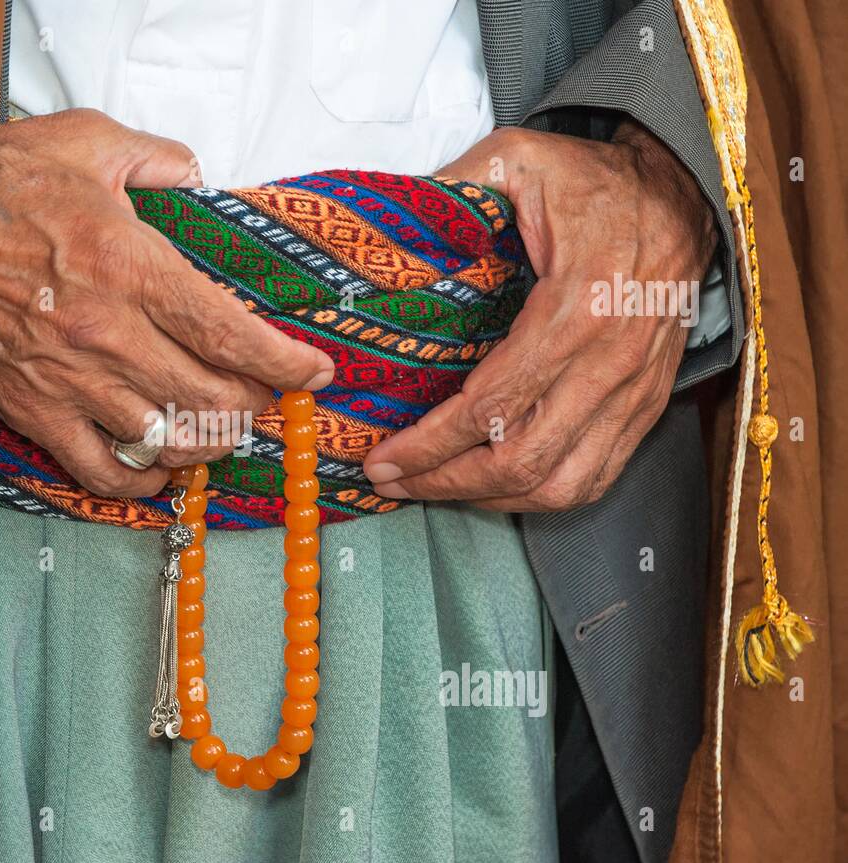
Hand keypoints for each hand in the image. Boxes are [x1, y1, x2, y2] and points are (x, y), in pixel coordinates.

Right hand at [0, 109, 333, 497]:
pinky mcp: (35, 410)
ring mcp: (71, 380)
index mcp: (131, 267)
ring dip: (209, 441)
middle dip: (254, 405)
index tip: (312, 373)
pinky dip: (143, 483)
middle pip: (212, 397)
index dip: (283, 363)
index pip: (230, 334)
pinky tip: (162, 471)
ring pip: (168, 440)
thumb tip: (194, 174)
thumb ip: (158, 159)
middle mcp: (109, 335)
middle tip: (264, 397)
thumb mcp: (87, 141)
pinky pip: (102, 471)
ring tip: (221, 427)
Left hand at [363, 122, 716, 510]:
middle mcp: (612, 365)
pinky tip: (495, 488)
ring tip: (434, 488)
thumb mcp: (518, 162)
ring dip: (489, 499)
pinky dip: (541, 496)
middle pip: (520, 461)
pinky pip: (596, 478)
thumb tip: (388, 218)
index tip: (381, 459)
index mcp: (578, 310)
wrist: (683, 193)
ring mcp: (635, 393)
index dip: (429, 444)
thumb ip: (454, 188)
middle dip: (445, 481)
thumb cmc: (596, 182)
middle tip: (391, 481)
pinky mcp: (647, 406)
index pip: (492, 406)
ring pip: (560, 484)